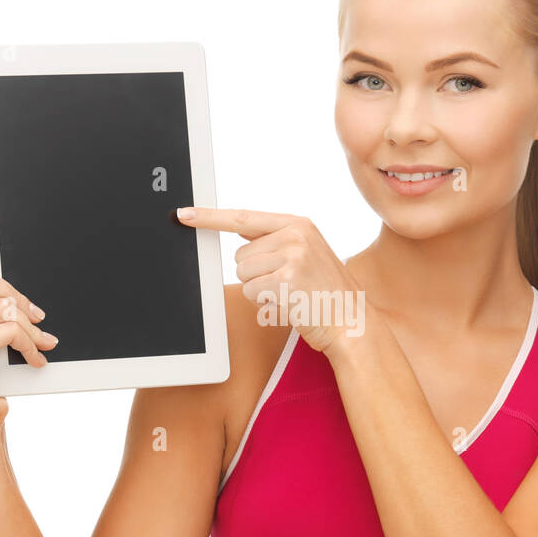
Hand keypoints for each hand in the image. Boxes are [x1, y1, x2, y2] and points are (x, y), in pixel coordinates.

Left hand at [177, 206, 365, 352]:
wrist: (352, 322)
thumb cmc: (326, 294)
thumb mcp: (306, 255)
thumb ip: (275, 242)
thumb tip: (239, 237)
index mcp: (299, 224)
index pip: (244, 217)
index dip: (211, 217)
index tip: (185, 214)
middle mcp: (295, 235)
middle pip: (240, 254)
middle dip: (255, 274)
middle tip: (286, 285)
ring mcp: (292, 256)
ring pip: (242, 273)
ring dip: (259, 290)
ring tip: (289, 294)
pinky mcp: (285, 279)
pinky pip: (250, 291)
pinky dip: (263, 303)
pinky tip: (288, 303)